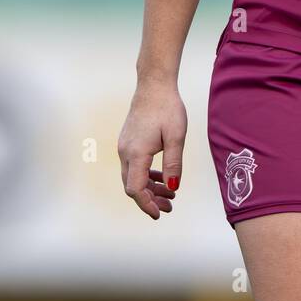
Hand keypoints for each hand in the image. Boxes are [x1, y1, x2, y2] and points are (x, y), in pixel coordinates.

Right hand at [118, 79, 187, 219]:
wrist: (154, 86)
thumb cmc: (167, 108)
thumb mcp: (176, 137)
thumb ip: (174, 164)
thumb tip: (173, 188)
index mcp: (136, 153)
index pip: (135, 189)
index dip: (147, 205)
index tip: (160, 214)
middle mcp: (125, 152)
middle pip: (133, 186)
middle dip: (150, 200)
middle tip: (170, 207)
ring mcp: (125, 147)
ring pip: (133, 176)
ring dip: (150, 188)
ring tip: (170, 195)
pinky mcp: (128, 142)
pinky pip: (134, 166)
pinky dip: (147, 176)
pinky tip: (163, 177)